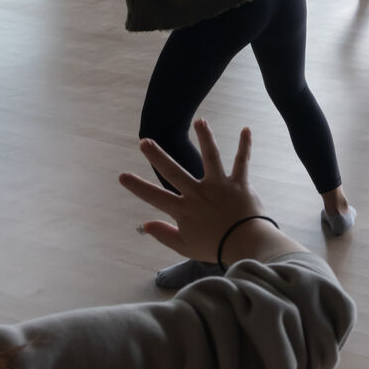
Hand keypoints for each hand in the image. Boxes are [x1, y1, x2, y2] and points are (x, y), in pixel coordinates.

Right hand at [117, 121, 291, 264]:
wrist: (246, 245)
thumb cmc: (215, 248)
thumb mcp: (184, 247)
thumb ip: (164, 234)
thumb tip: (145, 224)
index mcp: (184, 210)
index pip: (154, 196)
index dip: (137, 186)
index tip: (122, 175)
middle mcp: (199, 193)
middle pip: (174, 171)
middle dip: (157, 156)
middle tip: (145, 141)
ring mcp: (220, 185)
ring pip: (210, 156)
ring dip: (205, 137)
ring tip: (199, 121)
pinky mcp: (239, 183)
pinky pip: (242, 161)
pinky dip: (245, 145)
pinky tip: (246, 129)